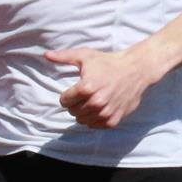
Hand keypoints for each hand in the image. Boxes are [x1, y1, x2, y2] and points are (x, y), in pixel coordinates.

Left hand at [43, 46, 158, 129]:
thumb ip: (63, 57)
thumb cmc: (109, 62)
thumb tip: (45, 55)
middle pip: (73, 112)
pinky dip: (95, 120)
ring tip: (91, 102)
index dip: (67, 95)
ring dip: (84, 113)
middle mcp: (96, 102)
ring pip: (83, 120)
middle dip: (75, 104)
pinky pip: (96, 126)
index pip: (64, 101)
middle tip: (85, 96)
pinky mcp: (114, 119)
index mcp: (86, 87)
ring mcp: (106, 112)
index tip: (75, 90)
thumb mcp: (85, 56)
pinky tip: (100, 109)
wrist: (136, 70)